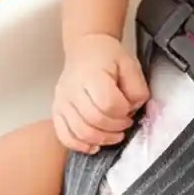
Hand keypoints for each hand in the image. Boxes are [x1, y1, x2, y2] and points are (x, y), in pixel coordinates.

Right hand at [53, 34, 149, 153]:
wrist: (86, 49)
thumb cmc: (108, 58)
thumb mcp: (130, 66)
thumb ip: (137, 89)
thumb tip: (132, 110)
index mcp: (92, 75)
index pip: (108, 103)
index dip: (123, 112)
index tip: (129, 111)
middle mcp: (72, 89)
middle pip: (94, 120)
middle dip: (115, 128)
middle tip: (125, 124)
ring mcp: (62, 101)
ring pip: (79, 132)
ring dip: (101, 139)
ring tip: (114, 134)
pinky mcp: (56, 110)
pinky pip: (64, 135)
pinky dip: (79, 145)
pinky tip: (93, 145)